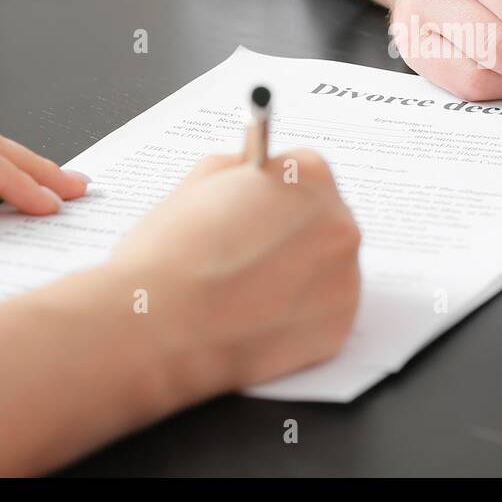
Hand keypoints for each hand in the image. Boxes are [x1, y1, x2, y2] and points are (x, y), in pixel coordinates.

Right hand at [108, 149, 360, 393]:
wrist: (157, 326)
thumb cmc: (170, 256)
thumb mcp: (200, 183)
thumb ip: (240, 172)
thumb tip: (253, 179)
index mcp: (310, 176)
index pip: (304, 176)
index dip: (270, 198)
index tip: (252, 215)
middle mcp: (339, 224)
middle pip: (320, 224)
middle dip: (287, 238)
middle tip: (244, 258)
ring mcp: (344, 279)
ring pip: (324, 272)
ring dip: (294, 279)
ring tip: (244, 294)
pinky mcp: (337, 329)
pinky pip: (322, 315)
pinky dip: (294, 318)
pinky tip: (255, 320)